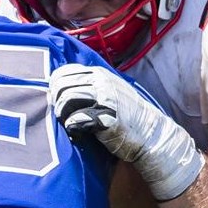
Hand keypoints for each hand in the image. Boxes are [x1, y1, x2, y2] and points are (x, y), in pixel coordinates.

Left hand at [48, 63, 201, 201]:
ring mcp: (105, 99)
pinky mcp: (106, 118)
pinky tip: (78, 134)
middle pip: (61, 85)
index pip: (64, 72)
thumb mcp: (110, 92)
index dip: (55, 87)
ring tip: (69, 125)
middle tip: (62, 116)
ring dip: (62, 115)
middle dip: (56, 102)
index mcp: (100, 74)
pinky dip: (72, 129)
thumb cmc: (127, 116)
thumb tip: (59, 88)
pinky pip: (77, 120)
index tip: (57, 101)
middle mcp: (101, 83)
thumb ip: (90, 86)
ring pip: (66, 99)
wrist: (152, 134)